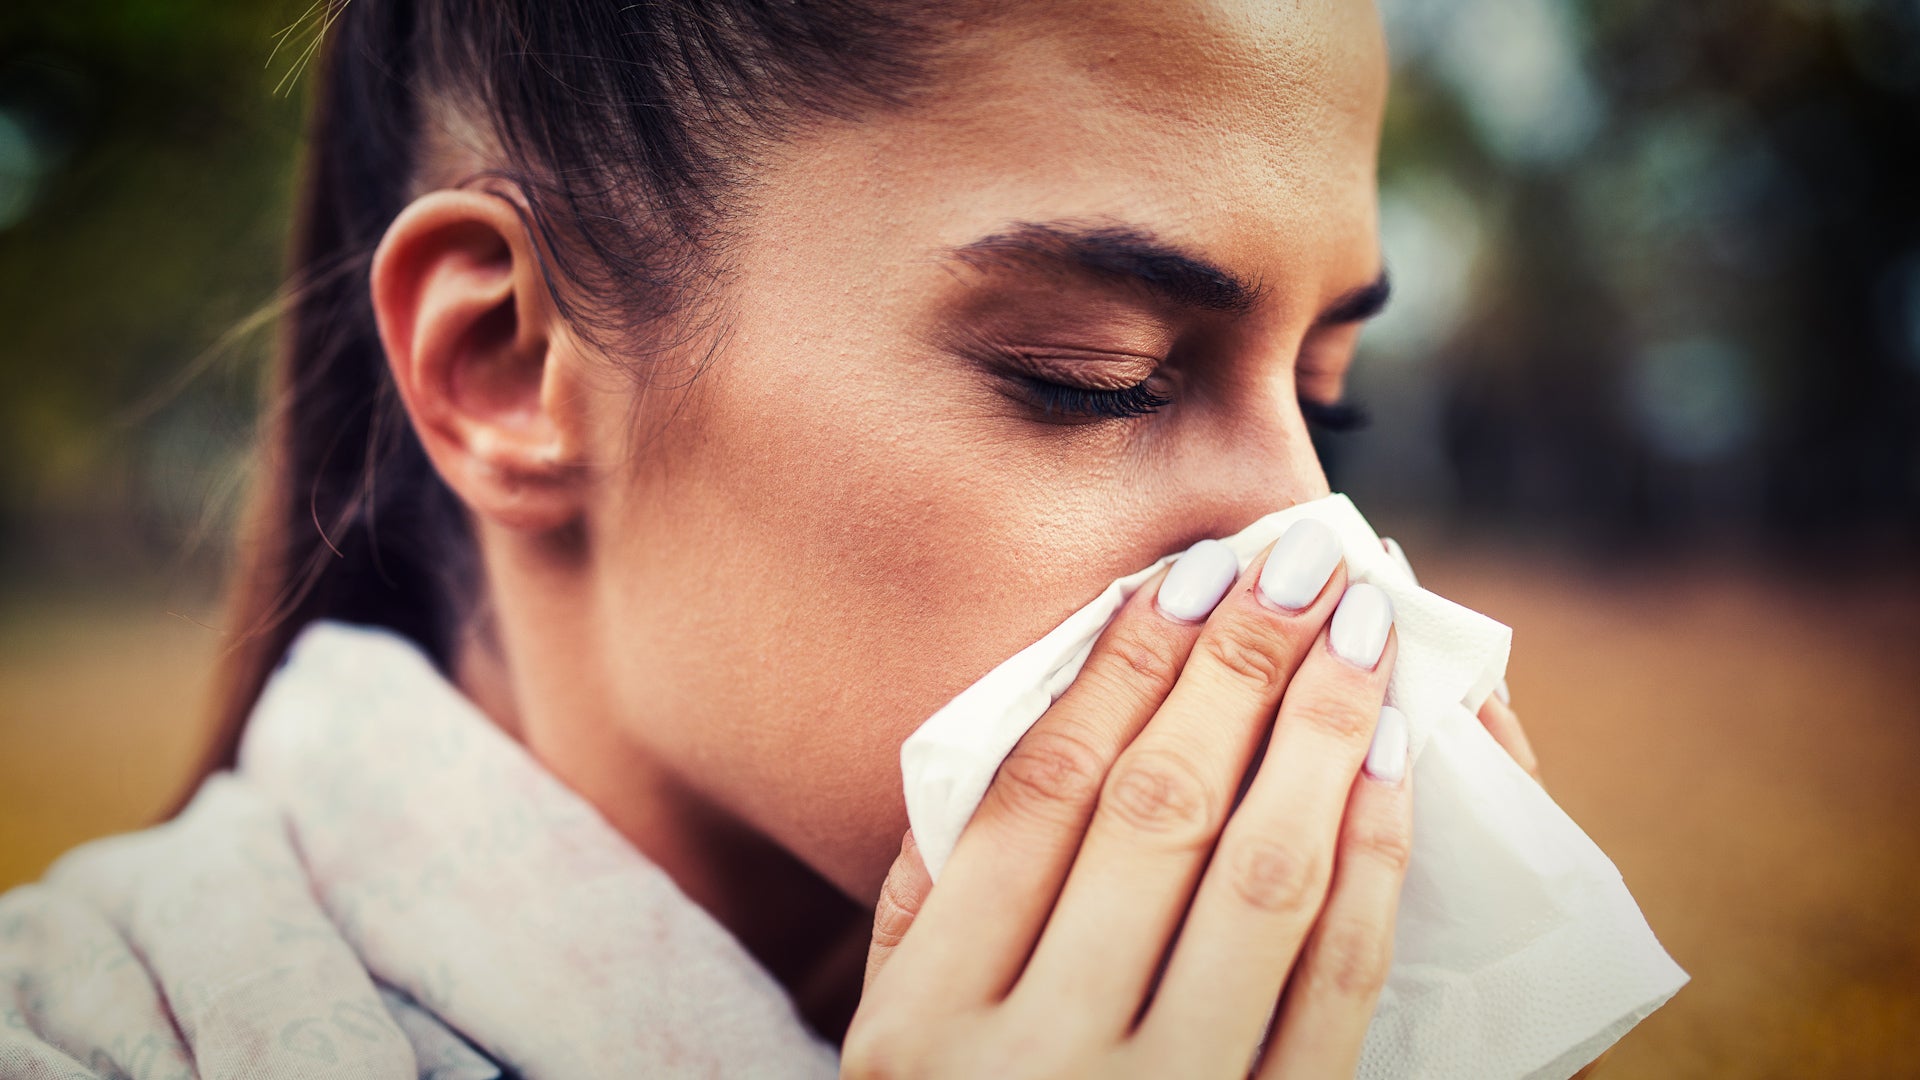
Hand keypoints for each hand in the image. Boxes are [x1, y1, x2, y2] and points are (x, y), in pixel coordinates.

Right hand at [847, 522, 1411, 1077]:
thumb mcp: (886, 1059)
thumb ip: (920, 917)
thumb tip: (999, 746)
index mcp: (922, 1023)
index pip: (1033, 792)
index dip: (1115, 671)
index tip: (1178, 580)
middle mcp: (1032, 1064)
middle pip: (1152, 809)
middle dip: (1234, 666)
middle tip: (1294, 563)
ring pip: (1254, 878)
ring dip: (1316, 734)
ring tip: (1358, 631)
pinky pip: (1334, 992)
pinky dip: (1370, 865)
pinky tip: (1393, 769)